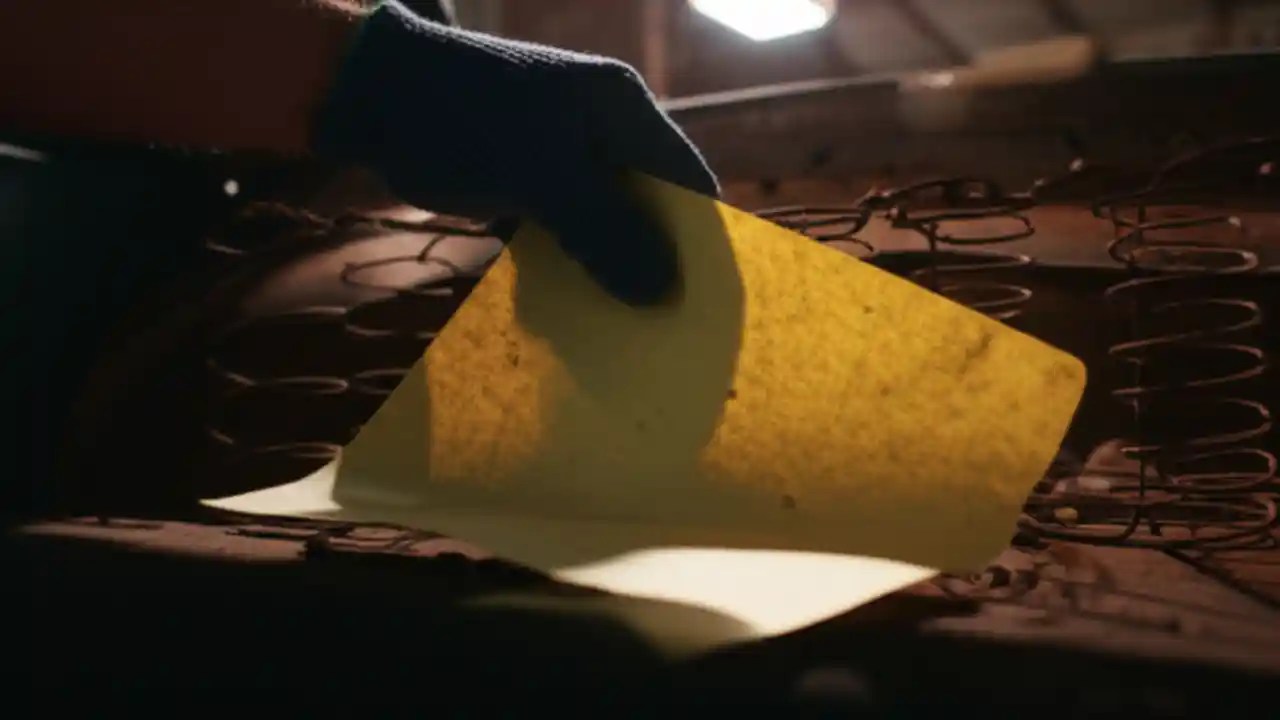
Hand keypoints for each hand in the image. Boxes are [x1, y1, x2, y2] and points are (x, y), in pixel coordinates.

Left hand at [314, 1, 718, 304]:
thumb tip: (661, 293)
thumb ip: (602, 229)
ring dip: (608, 277)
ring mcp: (565, 162)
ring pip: (605, 229)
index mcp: (622, 112)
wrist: (372, 98)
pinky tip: (566, 318)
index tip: (706, 306)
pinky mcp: (529, 188)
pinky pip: (563, 238)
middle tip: (664, 333)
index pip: (686, 182)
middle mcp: (603, 135)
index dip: (701, 242)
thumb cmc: (463, 119)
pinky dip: (565, 273)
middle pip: (649, 211)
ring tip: (622, 337)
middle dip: (654, 268)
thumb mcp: (540, 172)